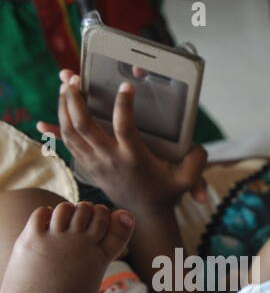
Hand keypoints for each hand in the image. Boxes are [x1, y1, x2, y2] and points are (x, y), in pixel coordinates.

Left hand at [37, 70, 207, 211]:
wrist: (144, 214)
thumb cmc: (166, 192)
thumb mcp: (186, 179)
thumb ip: (196, 161)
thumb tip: (199, 147)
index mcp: (134, 158)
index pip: (124, 127)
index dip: (124, 105)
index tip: (126, 86)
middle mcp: (110, 159)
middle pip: (83, 125)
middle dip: (75, 99)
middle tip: (75, 78)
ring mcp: (95, 162)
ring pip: (69, 131)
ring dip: (63, 106)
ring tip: (65, 85)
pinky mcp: (87, 165)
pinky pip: (65, 144)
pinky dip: (56, 127)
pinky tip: (47, 115)